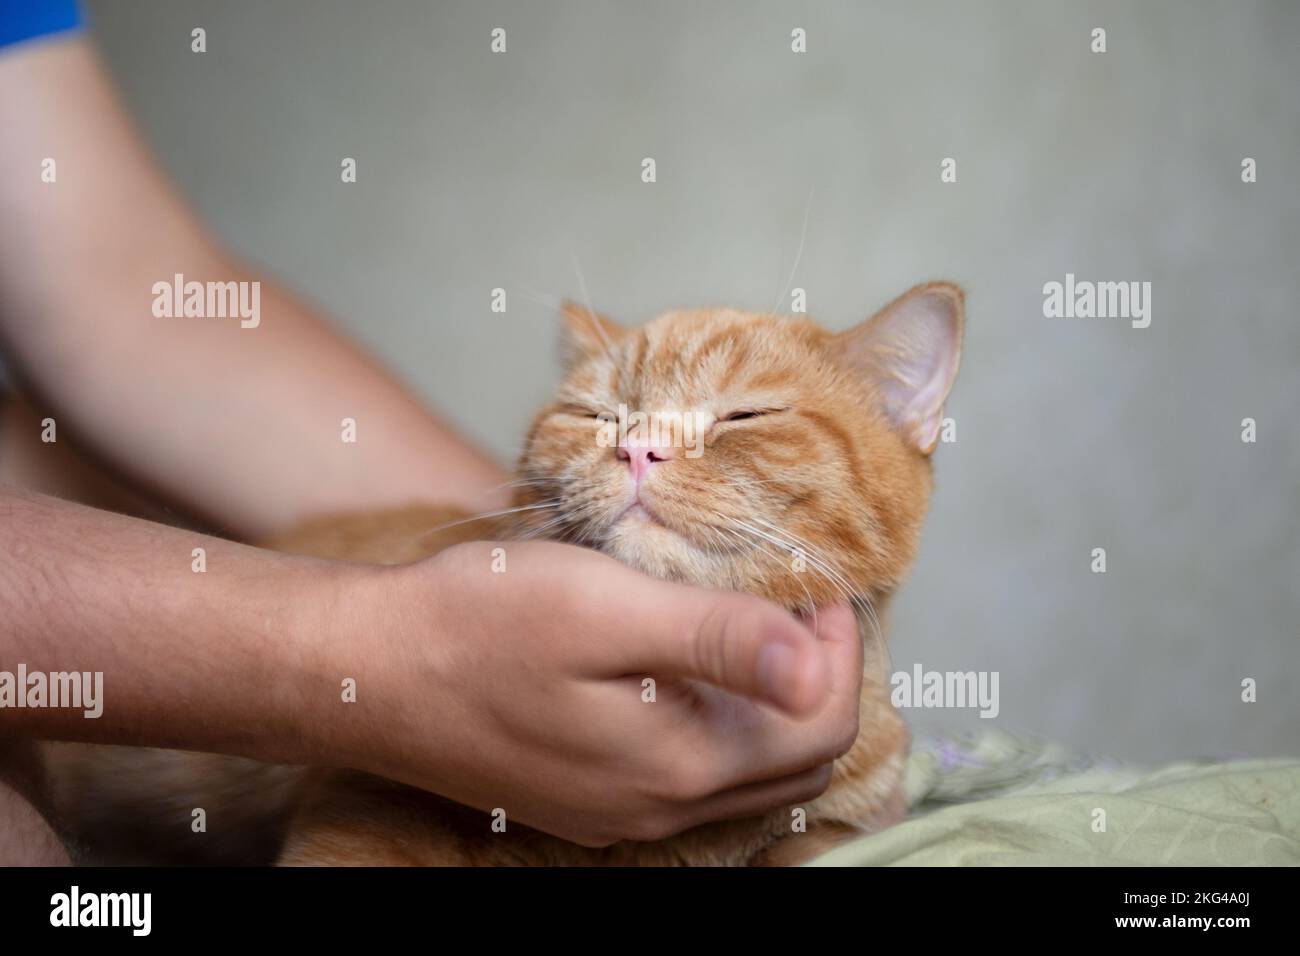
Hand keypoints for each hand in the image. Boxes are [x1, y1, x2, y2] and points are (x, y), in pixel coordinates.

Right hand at [328, 540, 863, 846]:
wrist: (364, 669)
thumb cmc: (477, 624)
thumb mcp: (605, 609)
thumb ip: (717, 641)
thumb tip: (819, 668)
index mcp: (678, 764)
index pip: (821, 726)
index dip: (839, 650)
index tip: (818, 582)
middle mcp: (657, 805)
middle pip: (794, 761)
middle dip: (819, 682)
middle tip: (797, 603)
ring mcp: (618, 811)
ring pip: (745, 775)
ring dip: (773, 705)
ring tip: (753, 625)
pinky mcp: (584, 797)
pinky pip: (690, 777)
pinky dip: (721, 725)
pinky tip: (688, 666)